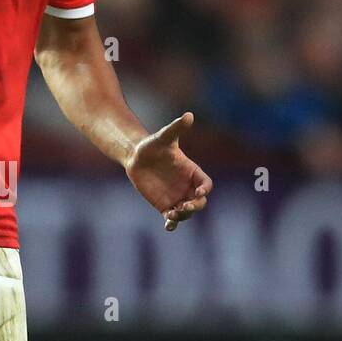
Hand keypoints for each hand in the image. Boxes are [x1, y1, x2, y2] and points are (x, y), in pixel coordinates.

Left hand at [125, 111, 212, 230]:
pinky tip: (168, 225)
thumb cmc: (152, 145)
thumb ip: (177, 129)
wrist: (136, 157)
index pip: (205, 184)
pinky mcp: (164, 205)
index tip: (198, 192)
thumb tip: (189, 115)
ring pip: (187, 213)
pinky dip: (172, 224)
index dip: (204, 189)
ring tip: (172, 214)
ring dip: (183, 216)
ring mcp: (176, 197)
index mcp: (192, 172)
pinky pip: (172, 219)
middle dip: (195, 206)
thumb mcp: (164, 137)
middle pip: (200, 202)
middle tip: (184, 207)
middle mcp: (187, 186)